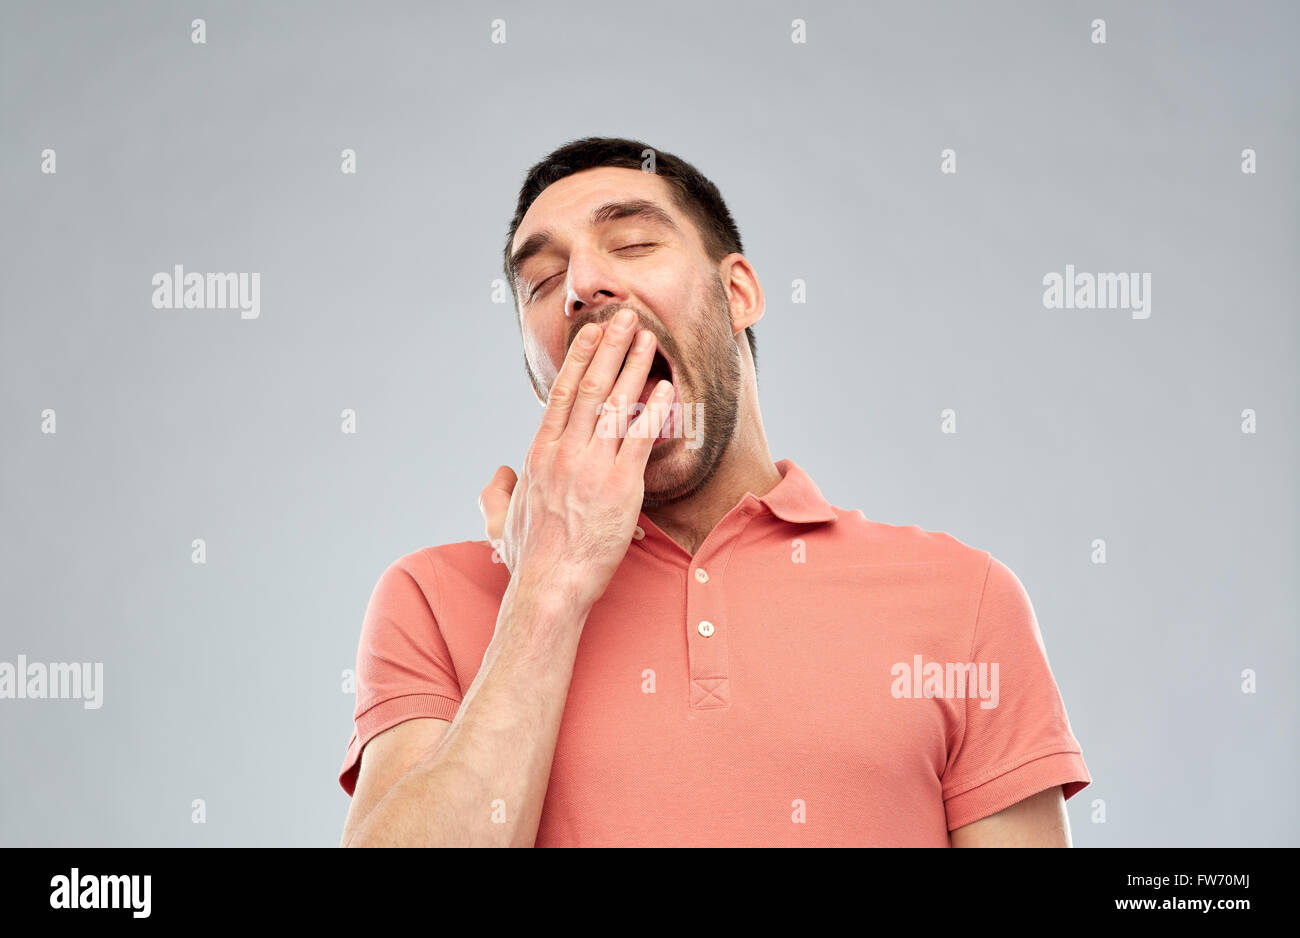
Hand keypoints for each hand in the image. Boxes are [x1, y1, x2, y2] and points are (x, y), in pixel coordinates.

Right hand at [478, 309, 673, 610]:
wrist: (550, 587)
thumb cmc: (528, 558)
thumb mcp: (499, 520)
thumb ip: (496, 491)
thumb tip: (499, 474)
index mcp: (540, 452)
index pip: (562, 392)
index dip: (581, 357)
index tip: (593, 332)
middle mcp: (565, 452)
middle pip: (591, 387)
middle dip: (610, 347)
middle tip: (626, 316)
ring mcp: (593, 468)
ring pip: (616, 405)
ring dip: (635, 367)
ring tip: (649, 339)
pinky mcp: (621, 488)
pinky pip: (641, 439)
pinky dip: (654, 410)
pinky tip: (667, 387)